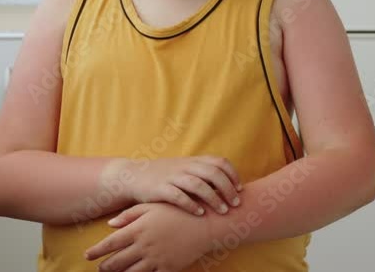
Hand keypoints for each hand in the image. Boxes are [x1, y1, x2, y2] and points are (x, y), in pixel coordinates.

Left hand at [85, 202, 213, 271]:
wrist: (205, 223)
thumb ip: (130, 215)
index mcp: (138, 229)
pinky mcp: (168, 268)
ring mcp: (156, 259)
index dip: (97, 251)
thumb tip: (110, 224)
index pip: (111, 243)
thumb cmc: (177, 210)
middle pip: (118, 262)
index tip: (87, 255)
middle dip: (105, 267)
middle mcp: (144, 246)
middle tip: (98, 269)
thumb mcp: (152, 206)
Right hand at [104, 156, 242, 216]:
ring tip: (222, 211)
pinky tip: (200, 214)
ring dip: (214, 198)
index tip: (240, 189)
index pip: (220, 162)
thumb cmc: (164, 176)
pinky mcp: (160, 189)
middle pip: (213, 173)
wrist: (134, 176)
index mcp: (193, 161)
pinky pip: (178, 196)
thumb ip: (202, 174)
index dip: (233, 175)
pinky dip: (191, 205)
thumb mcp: (184, 170)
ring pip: (198, 184)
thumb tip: (228, 186)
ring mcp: (172, 177)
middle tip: (235, 203)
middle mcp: (184, 166)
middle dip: (227, 189)